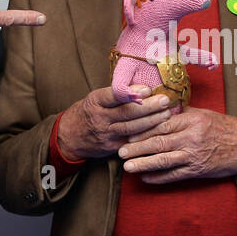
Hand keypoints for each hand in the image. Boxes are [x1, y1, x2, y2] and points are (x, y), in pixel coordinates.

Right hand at [57, 86, 174, 160]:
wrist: (70, 137)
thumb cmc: (88, 112)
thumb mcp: (96, 98)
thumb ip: (117, 94)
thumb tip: (144, 88)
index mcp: (96, 102)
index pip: (114, 95)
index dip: (132, 93)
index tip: (148, 89)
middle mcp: (100, 118)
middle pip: (127, 113)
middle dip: (149, 107)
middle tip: (165, 100)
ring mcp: (106, 134)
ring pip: (132, 128)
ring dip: (152, 121)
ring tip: (166, 114)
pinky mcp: (112, 147)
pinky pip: (132, 141)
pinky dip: (147, 135)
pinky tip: (159, 130)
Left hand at [117, 107, 236, 182]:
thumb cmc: (224, 127)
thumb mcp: (204, 114)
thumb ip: (181, 113)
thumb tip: (159, 109)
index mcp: (192, 120)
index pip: (162, 123)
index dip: (143, 129)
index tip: (128, 131)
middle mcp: (192, 138)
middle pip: (159, 142)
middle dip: (138, 148)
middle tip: (121, 151)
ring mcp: (194, 156)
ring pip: (164, 161)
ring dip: (144, 164)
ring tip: (128, 167)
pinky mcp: (198, 170)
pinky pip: (174, 175)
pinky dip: (159, 178)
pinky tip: (145, 178)